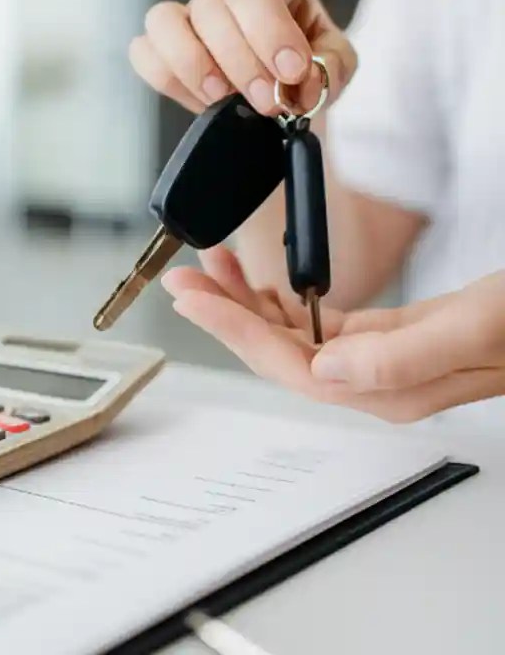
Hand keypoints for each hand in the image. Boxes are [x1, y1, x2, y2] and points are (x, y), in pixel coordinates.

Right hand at [131, 0, 356, 115]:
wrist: (280, 88)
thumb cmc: (302, 65)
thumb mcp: (335, 63)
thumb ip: (329, 67)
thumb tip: (303, 82)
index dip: (269, 31)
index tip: (289, 72)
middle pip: (211, 8)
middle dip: (240, 63)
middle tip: (265, 102)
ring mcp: (186, 18)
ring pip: (164, 23)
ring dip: (193, 66)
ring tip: (222, 98)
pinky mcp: (160, 48)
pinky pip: (144, 54)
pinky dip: (167, 80)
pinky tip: (200, 100)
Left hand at [162, 247, 504, 422]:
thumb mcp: (473, 327)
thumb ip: (398, 356)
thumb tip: (324, 372)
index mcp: (388, 389)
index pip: (288, 365)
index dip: (233, 330)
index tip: (193, 297)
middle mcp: (378, 383)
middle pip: (278, 353)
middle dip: (226, 314)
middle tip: (184, 277)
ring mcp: (384, 361)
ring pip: (294, 337)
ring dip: (249, 304)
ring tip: (212, 268)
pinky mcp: (394, 336)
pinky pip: (321, 323)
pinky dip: (286, 299)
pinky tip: (265, 282)